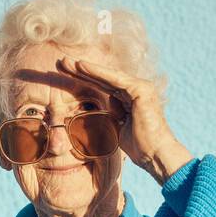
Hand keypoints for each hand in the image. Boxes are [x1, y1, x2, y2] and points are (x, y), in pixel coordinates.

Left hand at [56, 54, 193, 184]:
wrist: (154, 155)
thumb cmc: (138, 147)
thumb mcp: (116, 128)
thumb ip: (108, 116)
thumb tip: (97, 110)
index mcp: (130, 98)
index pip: (103, 86)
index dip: (84, 80)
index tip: (64, 75)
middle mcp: (136, 89)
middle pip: (103, 79)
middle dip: (81, 71)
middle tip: (61, 62)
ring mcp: (140, 87)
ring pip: (107, 77)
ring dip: (86, 69)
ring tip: (68, 62)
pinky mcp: (141, 90)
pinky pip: (114, 80)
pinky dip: (97, 73)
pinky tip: (81, 66)